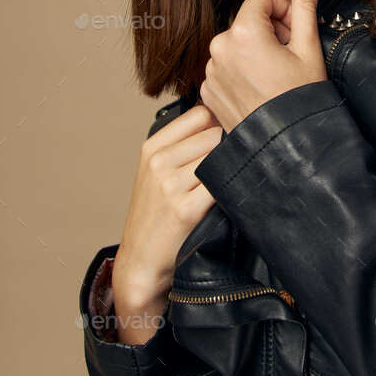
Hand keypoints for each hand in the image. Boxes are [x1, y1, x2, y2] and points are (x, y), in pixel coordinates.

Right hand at [112, 102, 221, 324]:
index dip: (219, 122)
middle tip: (233, 163)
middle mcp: (159, 162)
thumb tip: (224, 119)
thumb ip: (184, 145)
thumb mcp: (157, 172)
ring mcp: (170, 185)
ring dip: (231, 167)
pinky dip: (230, 188)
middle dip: (228, 146)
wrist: (141, 261)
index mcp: (152, 147)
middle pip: (214, 133)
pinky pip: (220, 185)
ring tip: (230, 181)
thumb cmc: (156, 215)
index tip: (230, 134)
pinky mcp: (185, 209)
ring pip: (219, 156)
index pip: (199, 114)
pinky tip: (230, 197)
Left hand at [199, 0, 327, 133]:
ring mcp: (210, 71)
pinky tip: (260, 90)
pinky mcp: (207, 91)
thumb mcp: (309, 48)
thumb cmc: (301, 100)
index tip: (295, 35)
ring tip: (275, 78)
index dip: (283, 13)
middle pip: (248, 21)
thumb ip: (306, 5)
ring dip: (255, 53)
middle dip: (270, 33)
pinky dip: (241, 73)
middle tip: (289, 59)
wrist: (287, 147)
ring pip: (236, 45)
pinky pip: (224, 68)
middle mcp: (219, 49)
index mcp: (242, 33)